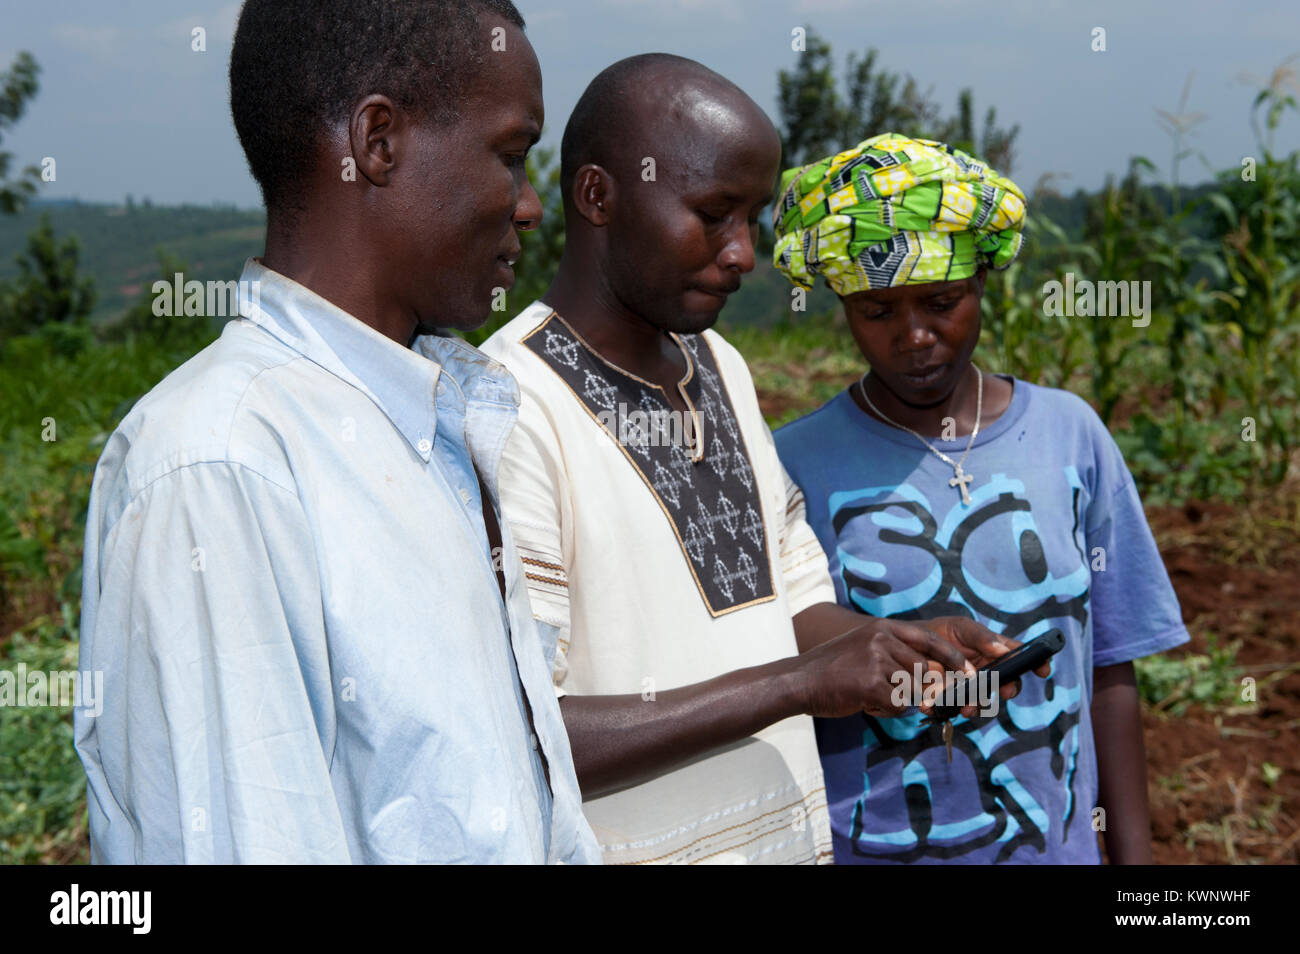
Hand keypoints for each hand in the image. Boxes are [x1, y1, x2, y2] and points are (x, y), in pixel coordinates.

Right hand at [794, 616, 1048, 719]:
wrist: (799, 680)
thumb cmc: (835, 672)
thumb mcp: (866, 652)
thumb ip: (897, 660)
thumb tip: (932, 681)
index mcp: (885, 628)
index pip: (931, 640)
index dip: (956, 657)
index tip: (975, 672)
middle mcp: (884, 638)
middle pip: (927, 668)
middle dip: (930, 689)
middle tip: (929, 699)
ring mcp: (877, 658)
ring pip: (914, 688)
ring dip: (899, 700)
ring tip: (870, 695)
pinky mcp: (872, 682)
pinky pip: (897, 704)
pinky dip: (886, 710)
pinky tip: (864, 702)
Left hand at [914, 616, 1052, 716]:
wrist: (907, 648)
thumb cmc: (940, 634)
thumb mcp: (961, 627)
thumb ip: (982, 637)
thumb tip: (1003, 651)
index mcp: (995, 652)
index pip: (1021, 657)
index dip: (1038, 663)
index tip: (1043, 669)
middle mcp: (988, 673)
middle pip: (1008, 684)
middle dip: (1009, 688)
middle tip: (1005, 690)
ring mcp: (971, 690)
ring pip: (982, 702)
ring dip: (976, 705)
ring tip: (966, 707)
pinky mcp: (952, 701)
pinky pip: (953, 709)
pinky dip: (943, 709)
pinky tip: (930, 705)